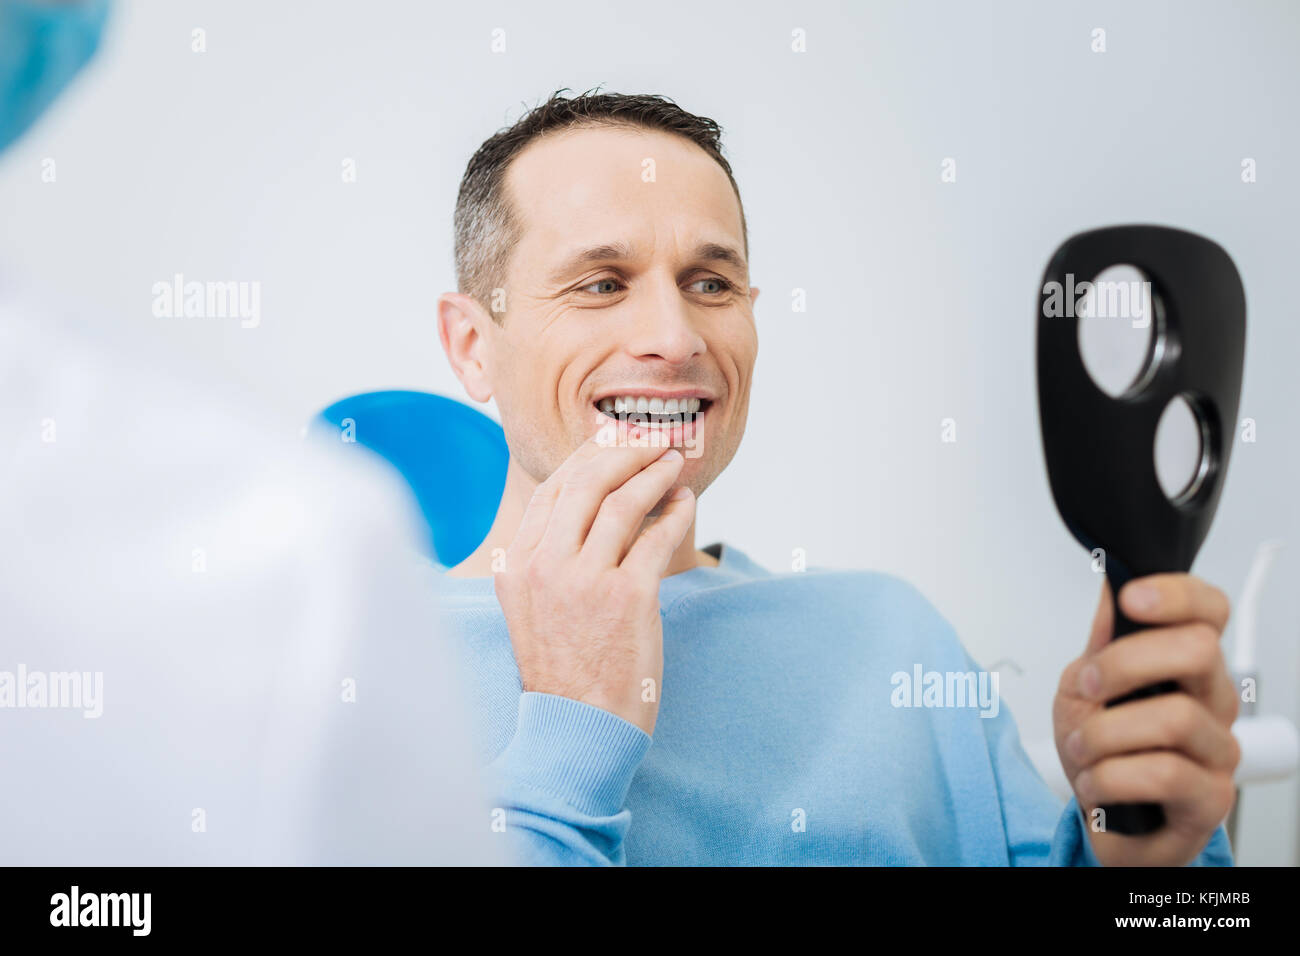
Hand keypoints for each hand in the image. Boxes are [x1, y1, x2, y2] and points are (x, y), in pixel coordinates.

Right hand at [492, 429, 695, 734]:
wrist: (577, 728)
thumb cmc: (562, 670)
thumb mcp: (531, 607)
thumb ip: (546, 557)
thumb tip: (584, 505)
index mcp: (517, 564)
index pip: (554, 488)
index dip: (590, 456)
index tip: (616, 443)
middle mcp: (545, 565)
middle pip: (589, 482)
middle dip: (627, 452)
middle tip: (654, 444)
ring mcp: (585, 580)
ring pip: (624, 501)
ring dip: (655, 474)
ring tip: (674, 465)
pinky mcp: (628, 597)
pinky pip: (656, 536)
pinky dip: (675, 511)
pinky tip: (685, 503)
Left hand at [1053, 573, 1239, 864]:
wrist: (1102, 819)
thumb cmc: (1101, 750)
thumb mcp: (1083, 687)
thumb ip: (1101, 642)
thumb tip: (1111, 591)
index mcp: (1186, 666)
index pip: (1209, 611)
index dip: (1176, 595)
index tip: (1130, 597)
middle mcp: (1211, 702)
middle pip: (1198, 650)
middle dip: (1125, 663)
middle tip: (1089, 688)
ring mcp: (1216, 750)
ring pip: (1173, 718)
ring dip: (1104, 734)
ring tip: (1083, 749)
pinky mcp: (1210, 798)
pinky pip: (1162, 774)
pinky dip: (1108, 777)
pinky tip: (1096, 783)